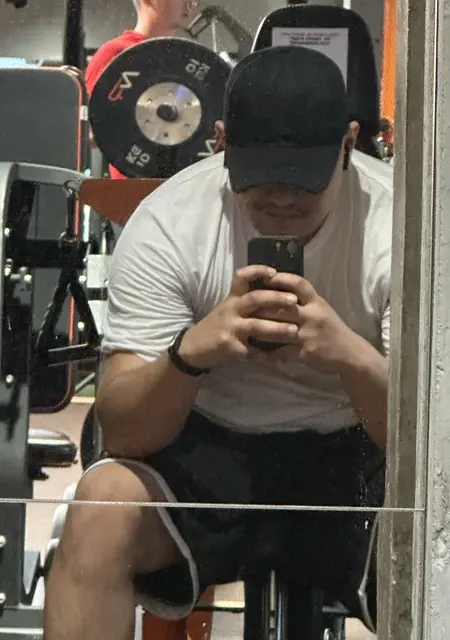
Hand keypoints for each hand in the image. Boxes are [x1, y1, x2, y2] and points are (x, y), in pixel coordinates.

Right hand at [179, 266, 301, 369]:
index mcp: (232, 298)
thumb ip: (245, 302)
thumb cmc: (216, 326)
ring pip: (257, 326)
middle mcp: (231, 310)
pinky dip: (267, 357)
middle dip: (276, 298)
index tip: (274, 272)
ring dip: (277, 328)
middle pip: (254, 299)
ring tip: (294, 331)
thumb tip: (273, 292)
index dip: (257, 271)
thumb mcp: (227, 309)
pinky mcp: (230, 346)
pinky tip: (280, 361)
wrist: (194, 348)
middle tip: (294, 301)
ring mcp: (230, 328)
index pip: (241, 277)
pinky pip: (253, 352)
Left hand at [254, 273, 362, 374]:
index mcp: (317, 302)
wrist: (350, 353)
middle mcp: (313, 315)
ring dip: (260, 329)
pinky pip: (282, 352)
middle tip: (244, 305)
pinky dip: (268, 353)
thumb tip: (280, 289)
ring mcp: (308, 334)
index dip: (281, 278)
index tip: (265, 275)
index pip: (298, 283)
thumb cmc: (331, 329)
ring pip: (278, 329)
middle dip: (261, 306)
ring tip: (244, 328)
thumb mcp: (322, 309)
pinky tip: (256, 352)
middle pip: (282, 306)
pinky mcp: (305, 352)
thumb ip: (304, 301)